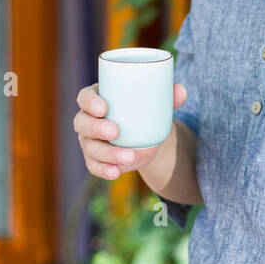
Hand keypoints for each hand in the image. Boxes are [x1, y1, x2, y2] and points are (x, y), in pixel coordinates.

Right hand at [73, 82, 188, 180]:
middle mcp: (87, 120)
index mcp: (98, 99)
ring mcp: (89, 141)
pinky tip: (116, 172)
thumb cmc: (145, 112)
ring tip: (130, 157)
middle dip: (97, 128)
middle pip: (82, 123)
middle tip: (116, 132)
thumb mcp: (155, 103)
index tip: (104, 108)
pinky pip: (94, 166)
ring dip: (108, 153)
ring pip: (90, 147)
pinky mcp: (95, 159)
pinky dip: (104, 170)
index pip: (85, 97)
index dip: (90, 102)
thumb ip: (167, 96)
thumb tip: (181, 90)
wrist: (147, 137)